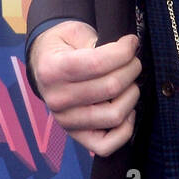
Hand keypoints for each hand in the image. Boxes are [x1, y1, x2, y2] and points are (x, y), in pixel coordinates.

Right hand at [29, 20, 141, 156]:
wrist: (44, 66)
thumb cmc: (64, 47)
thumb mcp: (74, 33)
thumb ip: (99, 40)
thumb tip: (130, 49)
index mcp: (52, 69)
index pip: (98, 63)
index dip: (123, 51)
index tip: (132, 43)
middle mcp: (56, 99)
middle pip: (111, 87)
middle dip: (132, 69)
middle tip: (134, 61)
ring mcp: (65, 121)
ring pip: (115, 115)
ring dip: (132, 95)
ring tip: (130, 83)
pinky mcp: (76, 136)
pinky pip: (107, 146)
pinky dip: (125, 130)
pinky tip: (127, 110)